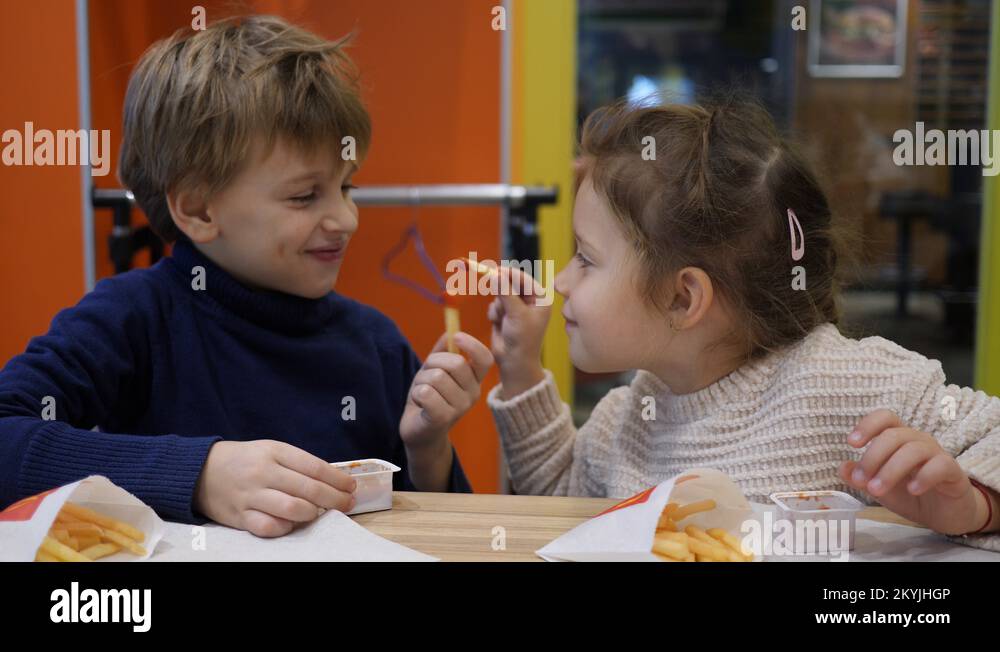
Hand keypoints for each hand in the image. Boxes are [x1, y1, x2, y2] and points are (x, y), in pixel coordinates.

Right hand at [193, 440, 355, 537]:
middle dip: (335, 499)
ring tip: (318, 513)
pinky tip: (292, 524)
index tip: (351, 487)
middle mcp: (263, 472)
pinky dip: (285, 527)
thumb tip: (332, 481)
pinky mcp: (239, 516)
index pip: (314, 467)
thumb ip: (297, 464)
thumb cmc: (244, 460)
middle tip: (348, 504)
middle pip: (308, 489)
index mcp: (274, 452)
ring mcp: (251, 495)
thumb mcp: (270, 451)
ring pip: (292, 508)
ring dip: (312, 513)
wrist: (200, 471)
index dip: (337, 479)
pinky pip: (269, 527)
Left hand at [400, 331, 493, 448]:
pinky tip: (419, 403)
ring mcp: (460, 408)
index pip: (485, 358)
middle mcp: (473, 394)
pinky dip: (416, 394)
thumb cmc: (428, 399)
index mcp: (474, 380)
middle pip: (455, 363)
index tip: (456, 337)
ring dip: (421, 381)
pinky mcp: (443, 419)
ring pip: (436, 377)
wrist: (420, 433)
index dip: (472, 345)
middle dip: (433, 363)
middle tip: (426, 376)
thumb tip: (448, 333)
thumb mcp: (434, 371)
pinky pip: (426, 393)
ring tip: (422, 394)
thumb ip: (442, 352)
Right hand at [486, 265, 550, 397]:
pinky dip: (494, 312)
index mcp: (540, 298)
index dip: (508, 274)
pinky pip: (494, 304)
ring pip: (500, 293)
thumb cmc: (523, 339)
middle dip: (500, 288)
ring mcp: (516, 307)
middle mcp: (530, 300)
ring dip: (498, 304)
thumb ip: (505, 292)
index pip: (523, 278)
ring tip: (502, 318)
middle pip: (510, 283)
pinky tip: (498, 323)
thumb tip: (495, 274)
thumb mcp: (517, 314)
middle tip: (488, 280)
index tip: (494, 270)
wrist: (514, 362)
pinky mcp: (505, 314)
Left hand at [839, 409, 988, 534]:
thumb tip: (842, 468)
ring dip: (890, 470)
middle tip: (861, 481)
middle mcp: (918, 441)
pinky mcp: (953, 471)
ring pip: (913, 450)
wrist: (943, 515)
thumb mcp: (879, 488)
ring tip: (876, 489)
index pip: (885, 418)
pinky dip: (924, 476)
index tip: (851, 443)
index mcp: (899, 439)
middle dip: (872, 457)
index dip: (868, 425)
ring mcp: (937, 454)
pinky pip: (940, 465)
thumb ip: (860, 478)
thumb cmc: (909, 494)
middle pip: (893, 435)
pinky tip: (912, 490)